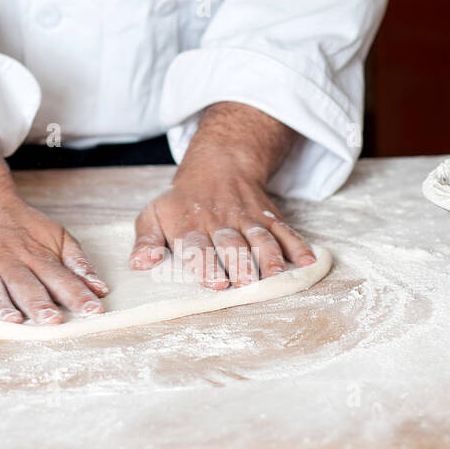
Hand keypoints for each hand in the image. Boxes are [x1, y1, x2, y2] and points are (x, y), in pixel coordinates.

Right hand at [0, 124, 107, 321]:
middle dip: (38, 302)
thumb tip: (100, 289)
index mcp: (35, 254)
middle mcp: (6, 259)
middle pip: (24, 282)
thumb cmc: (20, 227)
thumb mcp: (56, 236)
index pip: (60, 277)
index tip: (92, 311)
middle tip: (52, 320)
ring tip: (12, 319)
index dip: (76, 294)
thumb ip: (77, 262)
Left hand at [129, 103, 316, 288]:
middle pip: (232, 244)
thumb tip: (141, 263)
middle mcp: (220, 222)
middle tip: (245, 283)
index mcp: (189, 224)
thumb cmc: (181, 202)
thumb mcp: (153, 215)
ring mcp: (247, 219)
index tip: (213, 282)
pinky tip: (308, 261)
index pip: (196, 245)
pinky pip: (285, 230)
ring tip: (276, 276)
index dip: (205, 264)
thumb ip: (146, 241)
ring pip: (260, 238)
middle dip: (239, 263)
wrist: (218, 165)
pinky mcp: (268, 217)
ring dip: (269, 257)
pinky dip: (298, 245)